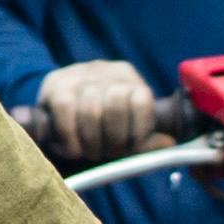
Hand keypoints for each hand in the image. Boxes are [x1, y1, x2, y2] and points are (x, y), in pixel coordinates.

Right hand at [36, 62, 161, 166]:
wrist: (57, 111)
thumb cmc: (97, 126)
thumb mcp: (123, 132)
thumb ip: (144, 140)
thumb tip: (168, 142)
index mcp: (129, 78)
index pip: (141, 100)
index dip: (137, 131)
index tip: (129, 147)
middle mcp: (105, 70)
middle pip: (116, 105)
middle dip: (112, 139)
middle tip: (107, 153)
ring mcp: (78, 74)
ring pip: (90, 110)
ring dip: (91, 142)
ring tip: (90, 152)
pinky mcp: (55, 83)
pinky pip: (66, 110)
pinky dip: (70, 137)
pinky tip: (72, 148)